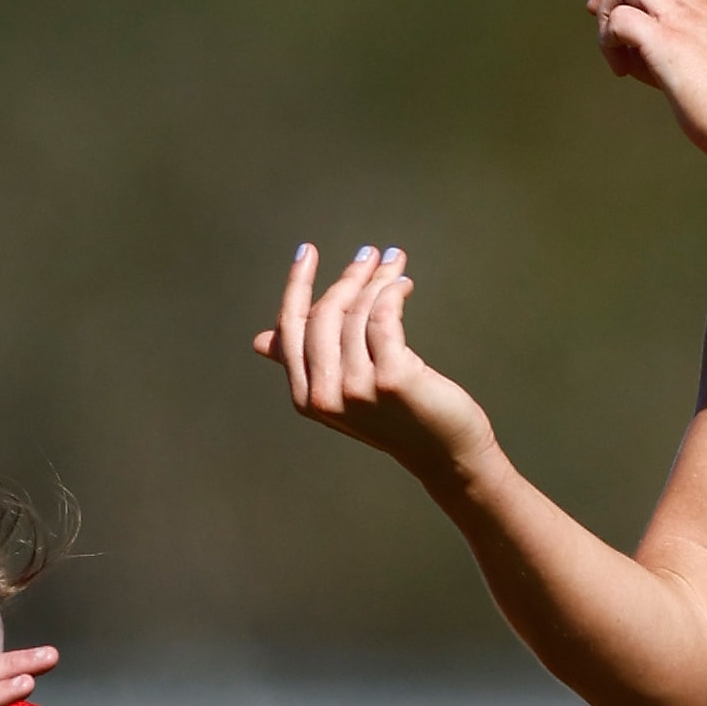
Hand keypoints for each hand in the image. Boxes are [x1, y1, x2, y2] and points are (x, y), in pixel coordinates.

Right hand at [253, 242, 497, 483]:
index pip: (291, 328)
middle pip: (325, 314)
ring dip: (377, 279)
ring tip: (394, 264)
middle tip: (370, 254)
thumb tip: (261, 340)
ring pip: (357, 312)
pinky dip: (393, 292)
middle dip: (348, 277)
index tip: (306, 252)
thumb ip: (306, 365)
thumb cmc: (397, 418)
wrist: (445, 453)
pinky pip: (383, 316)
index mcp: (306, 397)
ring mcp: (357, 388)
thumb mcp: (342, 393)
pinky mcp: (392, 378)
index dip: (296, 285)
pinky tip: (404, 284)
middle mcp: (325, 394)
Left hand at [586, 0, 706, 173]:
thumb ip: (681, 54)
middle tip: (596, 10)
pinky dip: (609, 39)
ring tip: (610, 44)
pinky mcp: (668, 43)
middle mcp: (701, 9)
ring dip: (609, 7)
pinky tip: (619, 67)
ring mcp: (686, 22)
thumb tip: (637, 56)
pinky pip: (622, 19)